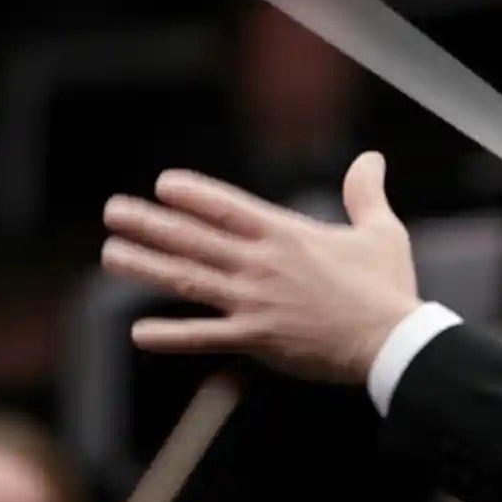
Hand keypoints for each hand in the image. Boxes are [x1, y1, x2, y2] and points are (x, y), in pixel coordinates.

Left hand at [100, 152, 420, 383]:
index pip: (227, 207)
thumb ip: (365, 194)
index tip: (163, 184)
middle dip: (149, 223)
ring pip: (189, 280)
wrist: (391, 343)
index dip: (192, 194)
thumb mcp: (381, 231)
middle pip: (194, 238)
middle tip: (113, 212)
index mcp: (287, 235)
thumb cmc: (387, 287)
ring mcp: (254, 303)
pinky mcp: (257, 339)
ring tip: (110, 254)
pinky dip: (171, 335)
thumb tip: (371, 159)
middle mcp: (262, 264)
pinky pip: (204, 337)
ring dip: (146, 266)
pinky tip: (139, 333)